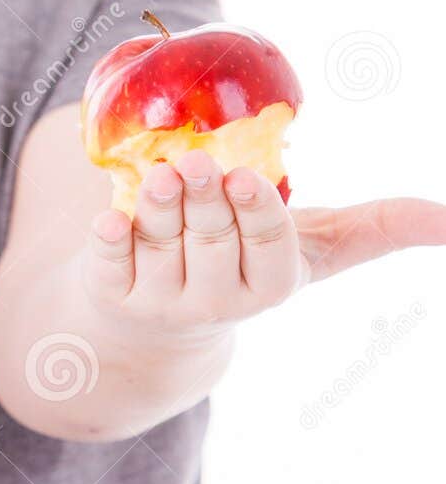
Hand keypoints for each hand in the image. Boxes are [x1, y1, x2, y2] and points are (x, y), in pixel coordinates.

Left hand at [87, 148, 445, 337]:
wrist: (158, 320)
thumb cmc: (247, 262)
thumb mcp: (312, 248)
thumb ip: (376, 227)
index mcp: (270, 284)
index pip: (270, 253)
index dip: (257, 217)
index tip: (246, 178)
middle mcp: (218, 300)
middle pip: (213, 242)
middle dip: (205, 199)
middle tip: (195, 163)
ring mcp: (163, 302)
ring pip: (162, 246)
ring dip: (158, 207)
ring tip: (159, 173)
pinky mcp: (113, 296)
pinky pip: (109, 265)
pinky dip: (108, 240)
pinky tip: (107, 219)